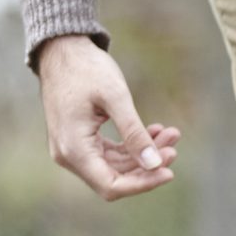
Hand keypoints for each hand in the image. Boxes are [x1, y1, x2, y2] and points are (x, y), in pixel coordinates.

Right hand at [38, 36, 180, 202]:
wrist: (61, 49)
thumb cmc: (86, 68)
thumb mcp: (115, 97)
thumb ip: (134, 132)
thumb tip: (155, 164)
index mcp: (74, 149)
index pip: (111, 185)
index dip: (143, 183)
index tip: (170, 170)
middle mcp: (69, 156)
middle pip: (115, 177)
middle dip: (148, 164)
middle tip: (174, 142)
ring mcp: (72, 149)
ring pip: (115, 166)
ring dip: (144, 153)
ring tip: (170, 133)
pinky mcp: (80, 141)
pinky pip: (109, 153)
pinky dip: (132, 145)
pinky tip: (154, 130)